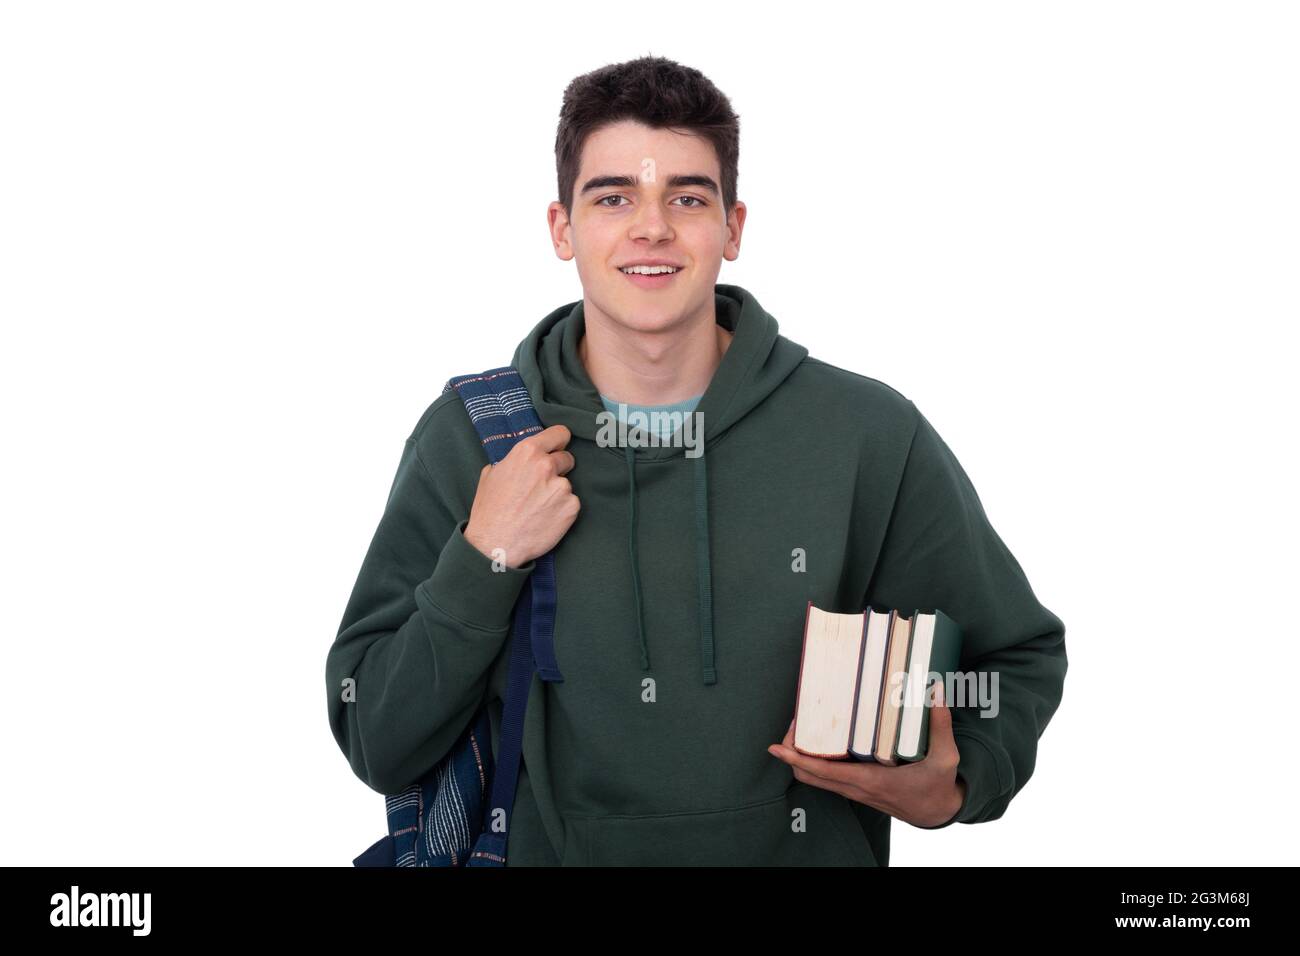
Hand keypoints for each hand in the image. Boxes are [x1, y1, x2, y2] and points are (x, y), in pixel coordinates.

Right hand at [463, 424, 579, 567]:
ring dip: (557, 492)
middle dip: (558, 469)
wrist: (496, 545)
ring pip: (567, 484)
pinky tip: (545, 518)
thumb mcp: (491, 474)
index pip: (559, 433)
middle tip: (542, 486)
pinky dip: (562, 510)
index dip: (559, 441)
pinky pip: (571, 503)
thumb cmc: (490, 511)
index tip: (558, 447)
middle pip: (567, 458)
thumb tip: (521, 459)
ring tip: (538, 508)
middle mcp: (547, 465)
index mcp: (527, 452)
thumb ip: (512, 461)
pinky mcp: (572, 507)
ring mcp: (562, 487)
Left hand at [767, 681, 965, 828]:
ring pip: (815, 778)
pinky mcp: (858, 789)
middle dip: (792, 754)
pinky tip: (819, 743)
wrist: (938, 812)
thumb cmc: (939, 786)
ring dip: (802, 758)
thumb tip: (937, 692)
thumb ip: (940, 725)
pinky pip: (827, 778)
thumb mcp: (945, 758)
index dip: (796, 758)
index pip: (822, 771)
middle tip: (792, 725)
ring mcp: (855, 790)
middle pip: (808, 775)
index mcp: (871, 780)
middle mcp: (857, 787)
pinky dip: (816, 763)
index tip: (776, 746)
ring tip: (802, 728)